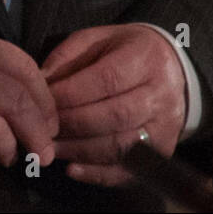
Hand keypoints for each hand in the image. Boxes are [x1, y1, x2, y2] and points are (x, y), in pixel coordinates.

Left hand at [41, 24, 186, 185]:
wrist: (172, 70)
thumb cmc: (124, 52)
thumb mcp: (96, 40)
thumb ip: (67, 57)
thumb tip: (40, 82)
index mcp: (144, 59)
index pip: (107, 79)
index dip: (72, 93)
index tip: (43, 101)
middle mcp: (160, 95)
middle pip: (114, 116)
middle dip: (73, 124)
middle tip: (43, 128)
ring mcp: (165, 127)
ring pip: (120, 146)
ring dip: (80, 150)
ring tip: (51, 147)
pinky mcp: (163, 152)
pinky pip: (130, 170)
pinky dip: (99, 174)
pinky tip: (72, 169)